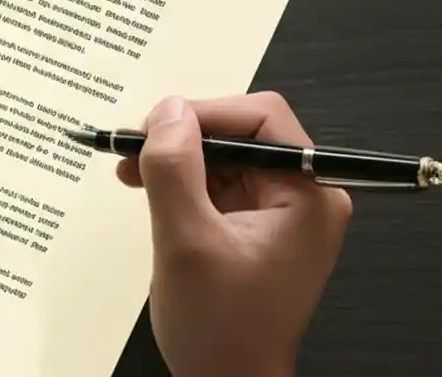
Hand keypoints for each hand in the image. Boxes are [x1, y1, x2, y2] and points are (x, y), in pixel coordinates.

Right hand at [117, 93, 351, 376]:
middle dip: (183, 138)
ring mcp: (281, 214)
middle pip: (241, 134)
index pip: (262, 119)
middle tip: (134, 148)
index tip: (155, 127)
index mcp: (309, 197)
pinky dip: (181, 182)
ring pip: (224, 158)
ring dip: (176, 159)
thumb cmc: (221, 329)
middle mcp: (304, 199)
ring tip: (132, 170)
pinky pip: (217, 185)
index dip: (204, 114)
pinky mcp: (255, 228)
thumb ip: (175, 170)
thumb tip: (167, 111)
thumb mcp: (186, 241)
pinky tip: (147, 187)